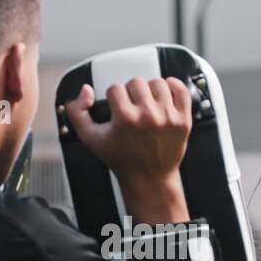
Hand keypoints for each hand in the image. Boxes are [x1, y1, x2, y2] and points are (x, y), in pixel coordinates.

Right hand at [64, 78, 191, 222]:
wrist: (148, 178)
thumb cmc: (122, 160)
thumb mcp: (90, 139)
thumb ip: (77, 113)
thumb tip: (85, 91)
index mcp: (125, 118)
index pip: (115, 88)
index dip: (113, 98)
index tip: (117, 109)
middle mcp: (148, 116)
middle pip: (136, 82)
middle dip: (131, 94)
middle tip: (131, 108)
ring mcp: (168, 117)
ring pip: (157, 83)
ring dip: (150, 90)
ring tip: (147, 104)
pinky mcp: (183, 120)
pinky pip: (181, 90)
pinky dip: (173, 86)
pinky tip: (165, 94)